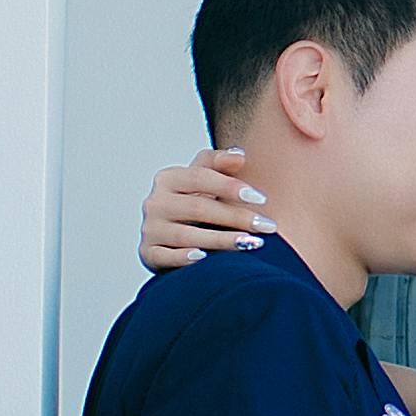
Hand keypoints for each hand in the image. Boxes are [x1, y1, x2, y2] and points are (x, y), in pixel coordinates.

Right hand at [143, 146, 273, 273]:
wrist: (169, 235)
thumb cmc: (194, 200)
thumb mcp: (204, 179)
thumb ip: (220, 163)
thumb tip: (240, 156)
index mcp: (168, 178)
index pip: (200, 177)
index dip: (230, 186)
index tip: (260, 198)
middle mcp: (155, 202)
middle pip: (198, 208)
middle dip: (236, 217)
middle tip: (267, 226)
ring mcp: (150, 229)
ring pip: (187, 235)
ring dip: (222, 240)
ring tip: (252, 243)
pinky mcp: (148, 254)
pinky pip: (166, 257)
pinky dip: (184, 258)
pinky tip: (206, 259)